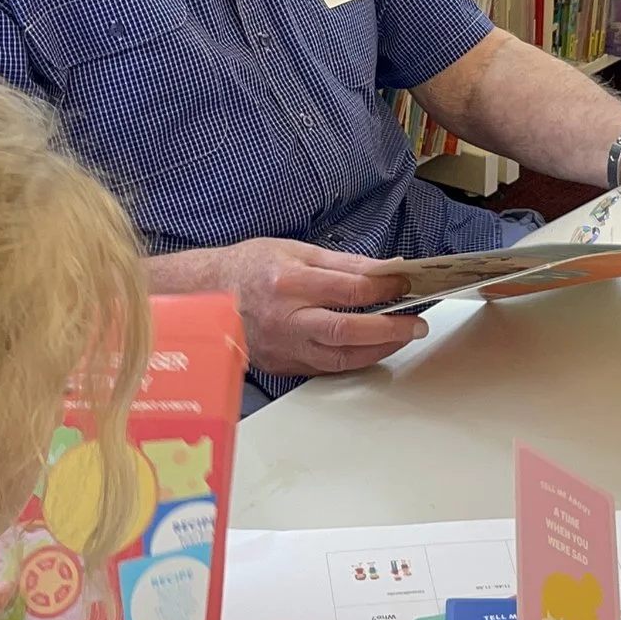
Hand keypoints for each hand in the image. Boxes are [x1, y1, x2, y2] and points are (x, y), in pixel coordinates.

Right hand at [219, 237, 416, 376]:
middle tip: (416, 324)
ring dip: (378, 350)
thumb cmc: (248, 267)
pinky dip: (353, 360)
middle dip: (390, 329)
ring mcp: (281, 347)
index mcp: (287, 283)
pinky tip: (371, 349)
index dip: (384, 288)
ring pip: (340, 358)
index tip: (406, 285)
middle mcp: (284, 319)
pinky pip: (325, 368)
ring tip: (402, 337)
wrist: (204, 296)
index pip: (348, 289)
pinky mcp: (280, 365)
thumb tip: (382, 270)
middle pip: (347, 330)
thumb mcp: (294, 250)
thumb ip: (341, 263)